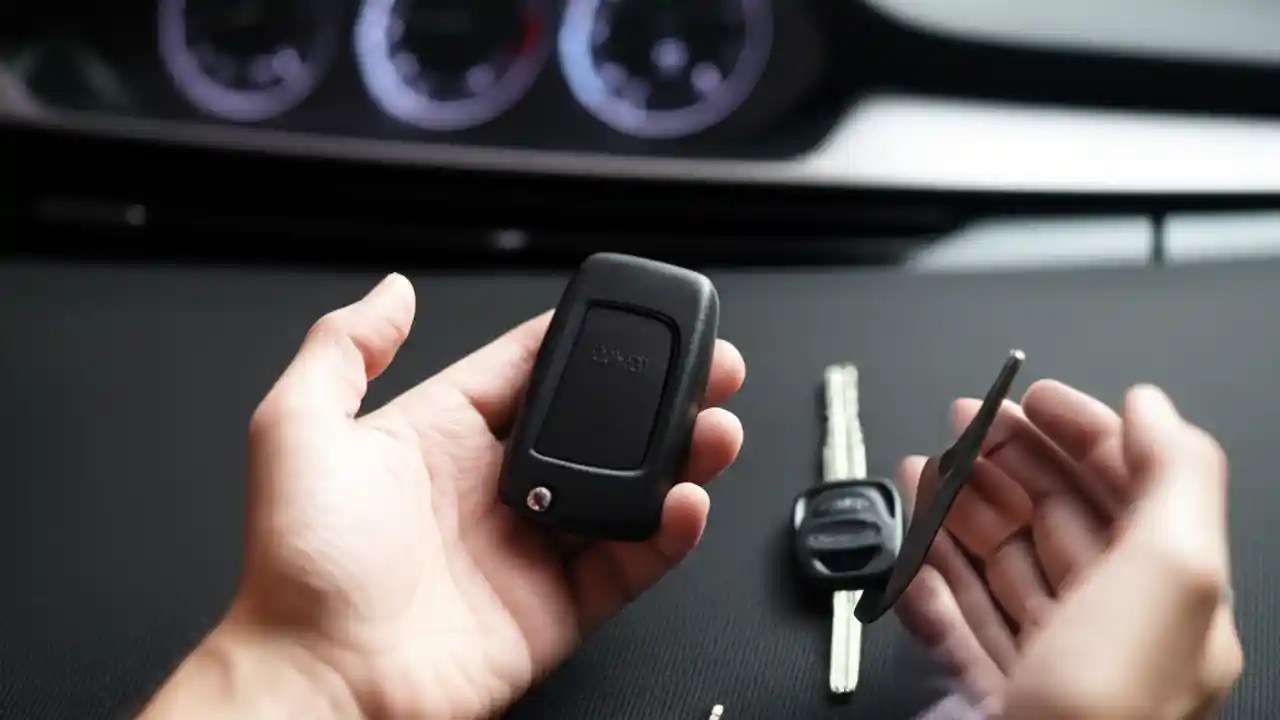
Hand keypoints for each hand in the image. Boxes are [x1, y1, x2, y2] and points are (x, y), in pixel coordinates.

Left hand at [141, 274, 745, 719]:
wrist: (318, 685)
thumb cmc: (297, 569)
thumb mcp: (297, 428)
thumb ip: (342, 348)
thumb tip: (392, 291)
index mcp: (439, 435)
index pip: (529, 370)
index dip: (585, 342)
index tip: (634, 320)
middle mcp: (491, 488)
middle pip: (596, 427)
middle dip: (656, 396)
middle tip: (708, 370)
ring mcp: (529, 548)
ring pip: (626, 490)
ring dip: (679, 457)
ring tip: (716, 429)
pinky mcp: (556, 608)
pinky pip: (630, 564)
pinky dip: (669, 534)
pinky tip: (687, 501)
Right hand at [895, 381, 1241, 718]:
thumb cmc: (1099, 717)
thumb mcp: (1170, 574)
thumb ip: (1174, 476)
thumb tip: (1153, 407)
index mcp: (1170, 603)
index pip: (1131, 490)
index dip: (1083, 432)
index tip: (1029, 398)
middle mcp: (1111, 634)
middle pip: (1059, 522)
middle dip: (1009, 461)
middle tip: (965, 423)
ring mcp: (1045, 668)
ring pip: (1003, 565)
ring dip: (960, 507)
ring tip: (925, 467)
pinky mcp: (987, 698)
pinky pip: (956, 620)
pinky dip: (929, 572)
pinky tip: (911, 540)